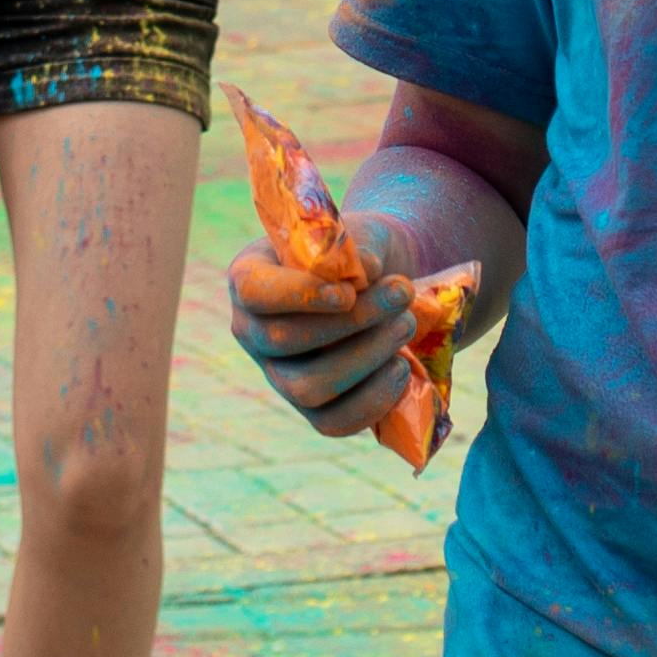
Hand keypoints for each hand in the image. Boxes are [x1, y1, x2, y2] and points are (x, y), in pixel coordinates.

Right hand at [227, 245, 478, 437]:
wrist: (379, 283)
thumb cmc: (357, 254)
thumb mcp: (355, 235)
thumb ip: (356, 249)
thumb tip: (366, 269)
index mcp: (249, 277)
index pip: (254, 291)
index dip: (299, 295)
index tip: (350, 292)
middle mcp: (252, 332)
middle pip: (283, 341)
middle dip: (351, 321)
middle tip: (403, 293)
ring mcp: (278, 376)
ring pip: (307, 387)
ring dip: (366, 357)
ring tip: (407, 323)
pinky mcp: (310, 409)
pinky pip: (334, 422)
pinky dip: (373, 398)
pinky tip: (402, 366)